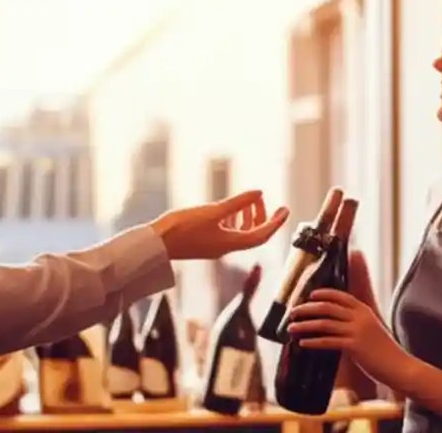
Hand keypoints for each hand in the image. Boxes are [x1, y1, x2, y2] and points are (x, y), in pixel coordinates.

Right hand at [150, 190, 288, 259]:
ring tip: (249, 201)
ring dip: (249, 217)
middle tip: (264, 200)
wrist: (156, 243)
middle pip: (254, 235)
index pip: (262, 235)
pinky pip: (228, 232)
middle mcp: (226, 247)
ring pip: (241, 233)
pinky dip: (235, 219)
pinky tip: (230, 208)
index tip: (285, 209)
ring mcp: (216, 246)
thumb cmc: (182, 228)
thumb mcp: (213, 211)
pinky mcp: (205, 242)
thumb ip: (238, 202)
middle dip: (263, 217)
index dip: (276, 222)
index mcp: (231, 243)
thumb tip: (259, 192)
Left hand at [288, 289, 415, 389]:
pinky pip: (328, 341)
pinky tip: (303, 344)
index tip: (309, 296)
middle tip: (293, 312)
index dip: (323, 293)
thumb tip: (333, 324)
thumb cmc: (383, 350)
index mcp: (364, 310)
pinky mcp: (354, 346)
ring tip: (291, 328)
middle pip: (327, 307)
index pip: (340, 295)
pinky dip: (313, 342)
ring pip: (324, 323)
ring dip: (305, 325)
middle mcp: (360, 317)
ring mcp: (357, 331)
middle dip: (307, 308)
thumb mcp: (371, 329)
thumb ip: (355, 323)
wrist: (398, 366)